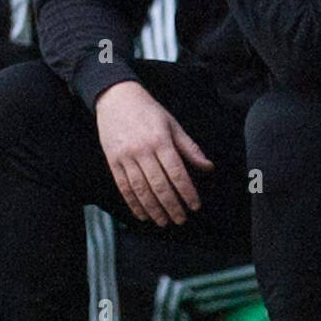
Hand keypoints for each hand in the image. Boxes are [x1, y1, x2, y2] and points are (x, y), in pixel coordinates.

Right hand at [94, 80, 213, 226]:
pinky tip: (142, 214)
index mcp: (160, 140)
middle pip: (158, 185)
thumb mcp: (172, 124)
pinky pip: (123, 187)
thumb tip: (208, 167)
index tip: (195, 206)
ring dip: (153, 209)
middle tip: (180, 220)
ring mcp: (125, 157)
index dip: (187, 192)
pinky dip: (133, 204)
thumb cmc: (148, 111)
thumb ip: (189, 148)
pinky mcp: (113, 161)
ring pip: (140, 190)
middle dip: (171, 206)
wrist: (116, 98)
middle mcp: (142, 150)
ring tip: (163, 222)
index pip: (177, 172)